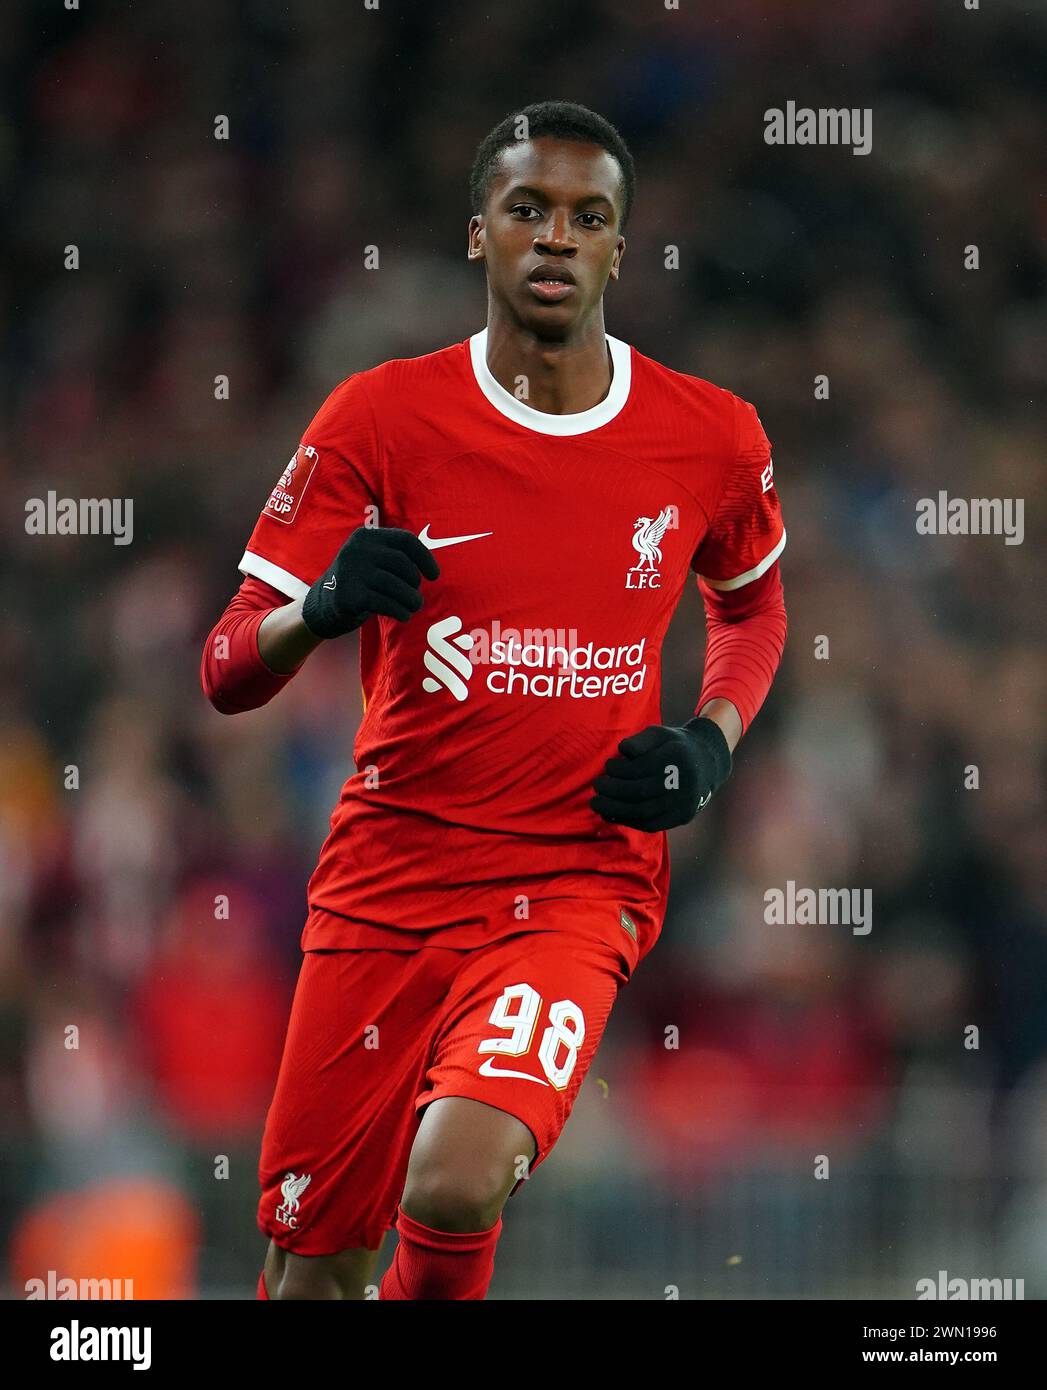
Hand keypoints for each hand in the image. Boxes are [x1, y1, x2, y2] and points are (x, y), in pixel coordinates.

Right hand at [302, 526, 439, 638]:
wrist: (322, 604)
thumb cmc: (358, 581)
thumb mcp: (372, 559)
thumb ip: (395, 557)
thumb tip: (431, 568)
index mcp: (366, 536)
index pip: (405, 540)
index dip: (425, 557)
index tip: (434, 575)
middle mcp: (357, 549)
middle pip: (402, 563)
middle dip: (415, 582)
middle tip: (416, 596)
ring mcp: (351, 571)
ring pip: (395, 585)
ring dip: (411, 599)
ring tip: (414, 607)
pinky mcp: (349, 595)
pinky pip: (385, 602)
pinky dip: (400, 610)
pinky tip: (403, 615)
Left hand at [590, 717, 731, 831]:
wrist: (708, 763)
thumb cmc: (675, 746)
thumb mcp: (660, 734)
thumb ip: (640, 740)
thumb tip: (622, 750)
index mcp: (677, 757)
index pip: (641, 769)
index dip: (619, 770)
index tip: (608, 766)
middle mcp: (684, 782)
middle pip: (640, 793)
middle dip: (612, 791)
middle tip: (597, 786)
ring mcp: (685, 803)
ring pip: (644, 812)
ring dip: (615, 810)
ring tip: (597, 804)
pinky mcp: (682, 817)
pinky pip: (651, 824)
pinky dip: (628, 821)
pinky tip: (612, 815)